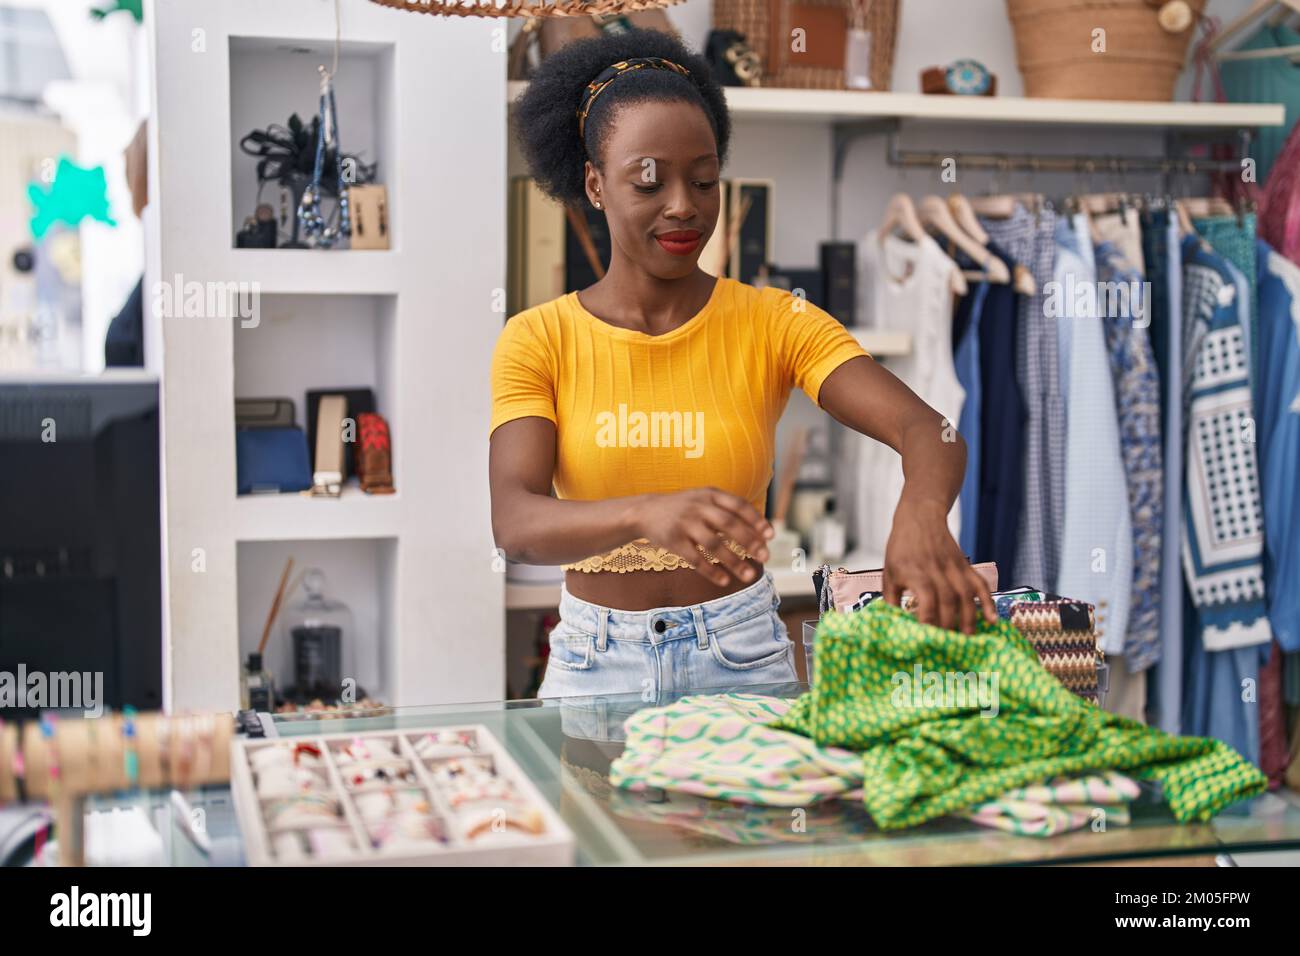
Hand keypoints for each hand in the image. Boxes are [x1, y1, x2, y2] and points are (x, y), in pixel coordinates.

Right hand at [632, 488, 772, 586]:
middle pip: (729, 524)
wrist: (645, 511)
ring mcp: (684, 524)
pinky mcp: (673, 541)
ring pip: (713, 544)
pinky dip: (711, 572)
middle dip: (749, 541)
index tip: (770, 536)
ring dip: (734, 561)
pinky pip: (695, 559)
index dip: (756, 520)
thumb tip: (760, 531)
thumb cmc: (684, 508)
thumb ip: (727, 509)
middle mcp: (698, 507)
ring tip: (749, 576)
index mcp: (710, 494)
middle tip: (765, 557)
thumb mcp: (704, 499)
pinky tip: (724, 581)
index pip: (739, 505)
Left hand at [882, 496, 995, 633]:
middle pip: (949, 602)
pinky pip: (980, 584)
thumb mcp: (889, 573)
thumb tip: (892, 625)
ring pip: (966, 595)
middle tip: (949, 647)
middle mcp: (937, 571)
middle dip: (950, 626)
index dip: (929, 621)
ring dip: (970, 618)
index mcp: (916, 574)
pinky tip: (993, 619)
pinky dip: (988, 601)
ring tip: (969, 638)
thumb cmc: (900, 548)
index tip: (928, 640)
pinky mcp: (965, 565)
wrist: (920, 518)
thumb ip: (891, 599)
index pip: (926, 602)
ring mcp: (954, 568)